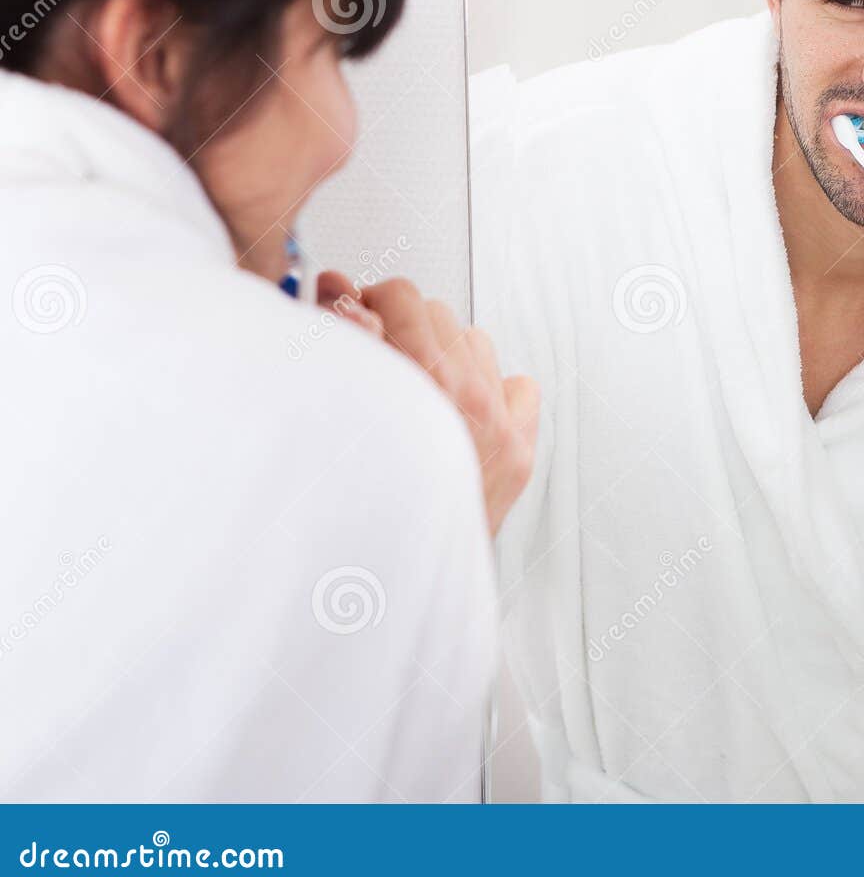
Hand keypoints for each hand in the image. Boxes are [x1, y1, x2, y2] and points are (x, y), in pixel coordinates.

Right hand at [318, 271, 539, 534]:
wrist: (379, 585)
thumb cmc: (349, 508)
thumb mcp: (329, 412)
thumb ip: (339, 341)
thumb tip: (341, 290)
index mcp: (414, 385)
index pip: (403, 299)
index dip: (371, 302)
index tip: (357, 317)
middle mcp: (464, 401)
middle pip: (438, 315)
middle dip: (404, 326)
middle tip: (379, 355)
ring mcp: (497, 428)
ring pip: (477, 342)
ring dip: (446, 352)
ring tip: (414, 385)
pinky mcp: (518, 455)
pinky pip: (519, 386)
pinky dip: (493, 388)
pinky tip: (459, 409)